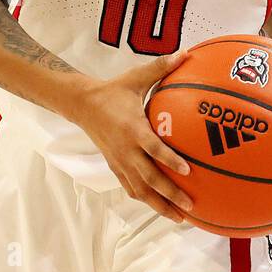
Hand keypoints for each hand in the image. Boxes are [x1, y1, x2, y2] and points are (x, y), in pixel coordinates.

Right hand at [70, 52, 193, 222]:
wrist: (81, 104)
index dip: (170, 160)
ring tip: (180, 218)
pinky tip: (160, 209)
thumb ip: (161, 68)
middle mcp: (126, 150)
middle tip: (190, 206)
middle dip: (170, 194)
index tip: (189, 171)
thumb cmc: (113, 90)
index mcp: (133, 128)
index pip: (154, 148)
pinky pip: (130, 188)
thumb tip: (186, 53)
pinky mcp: (114, 167)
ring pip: (140, 190)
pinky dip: (145, 200)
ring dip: (160, 205)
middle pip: (149, 178)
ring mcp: (119, 161)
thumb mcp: (136, 77)